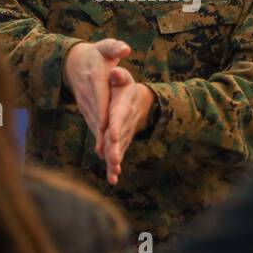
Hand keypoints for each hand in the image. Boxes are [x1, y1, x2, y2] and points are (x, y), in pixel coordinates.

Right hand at [63, 39, 130, 153]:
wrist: (72, 63)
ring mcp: (85, 105)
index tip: (108, 129)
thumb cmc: (94, 55)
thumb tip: (125, 49)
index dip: (104, 114)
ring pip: (94, 127)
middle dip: (104, 138)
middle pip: (97, 118)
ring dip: (103, 146)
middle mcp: (88, 96)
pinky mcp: (86, 112)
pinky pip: (93, 128)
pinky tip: (108, 159)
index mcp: (94, 80)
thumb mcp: (105, 47)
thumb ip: (115, 48)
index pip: (100, 99)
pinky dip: (100, 143)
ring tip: (112, 165)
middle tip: (112, 157)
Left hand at [103, 70, 153, 185]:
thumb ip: (119, 76)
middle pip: (119, 137)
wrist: (139, 102)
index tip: (113, 136)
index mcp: (123, 107)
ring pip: (119, 148)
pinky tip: (113, 179)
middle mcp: (124, 123)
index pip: (118, 116)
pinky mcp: (122, 142)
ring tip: (113, 173)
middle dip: (116, 149)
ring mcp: (124, 134)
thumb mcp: (123, 79)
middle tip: (113, 161)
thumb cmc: (125, 88)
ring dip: (115, 160)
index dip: (116, 125)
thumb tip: (115, 72)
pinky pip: (118, 154)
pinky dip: (115, 166)